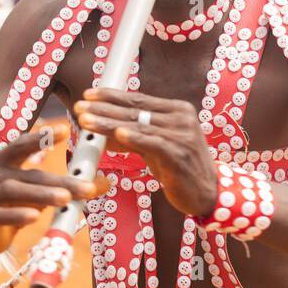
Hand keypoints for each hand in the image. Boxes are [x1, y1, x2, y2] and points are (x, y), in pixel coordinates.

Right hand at [0, 127, 104, 257]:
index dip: (42, 137)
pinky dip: (17, 215)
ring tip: (66, 199)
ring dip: (42, 195)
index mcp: (4, 161)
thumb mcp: (40, 193)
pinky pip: (0, 215)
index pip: (22, 145)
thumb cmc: (14, 205)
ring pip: (14, 191)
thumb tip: (105, 182)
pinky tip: (35, 216)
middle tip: (86, 187)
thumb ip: (65, 185)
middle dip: (60, 181)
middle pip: (30, 174)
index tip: (65, 130)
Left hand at [74, 88, 217, 217]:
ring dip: (109, 123)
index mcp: (178, 110)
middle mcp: (182, 118)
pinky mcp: (180, 154)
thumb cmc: (180, 169)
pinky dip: (134, 138)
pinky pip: (153, 143)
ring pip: (139, 125)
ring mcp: (183, 135)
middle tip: (79, 106)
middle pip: (136, 110)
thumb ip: (134, 137)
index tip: (89, 94)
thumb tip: (105, 131)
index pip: (139, 99)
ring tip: (86, 120)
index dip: (112, 96)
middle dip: (104, 108)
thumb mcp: (156, 148)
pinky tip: (117, 135)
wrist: (208, 194)